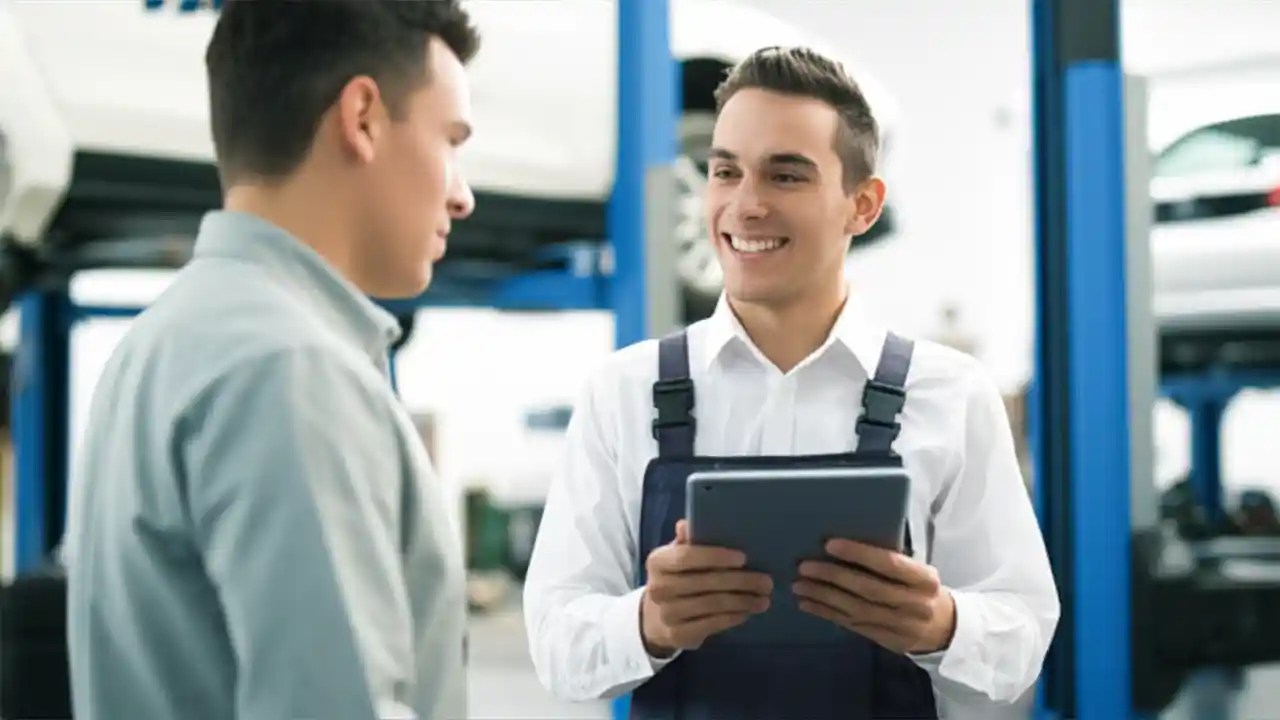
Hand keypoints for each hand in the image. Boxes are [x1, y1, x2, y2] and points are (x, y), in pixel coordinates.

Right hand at [640, 520, 772, 656]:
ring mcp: (667, 614)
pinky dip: (734, 617)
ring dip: (743, 601)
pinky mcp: (678, 635)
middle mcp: (658, 588)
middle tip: (766, 581)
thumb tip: (686, 524)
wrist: (658, 616)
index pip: (687, 557)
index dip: (716, 556)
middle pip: (706, 582)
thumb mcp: (678, 555)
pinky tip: (747, 612)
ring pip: (713, 605)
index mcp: (657, 562)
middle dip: (741, 581)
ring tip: (764, 598)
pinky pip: (713, 624)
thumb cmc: (677, 577)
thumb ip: (687, 540)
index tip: (743, 557)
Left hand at [793, 538, 955, 654]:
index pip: (889, 564)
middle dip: (833, 577)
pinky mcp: (886, 640)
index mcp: (924, 579)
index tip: (830, 544)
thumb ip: (891, 562)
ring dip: (824, 597)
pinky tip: (808, 604)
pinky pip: (852, 625)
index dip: (859, 554)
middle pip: (868, 589)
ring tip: (799, 585)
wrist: (945, 627)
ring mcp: (900, 625)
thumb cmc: (922, 588)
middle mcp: (914, 603)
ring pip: (856, 610)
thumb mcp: (918, 571)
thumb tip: (845, 544)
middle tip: (805, 566)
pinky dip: (827, 613)